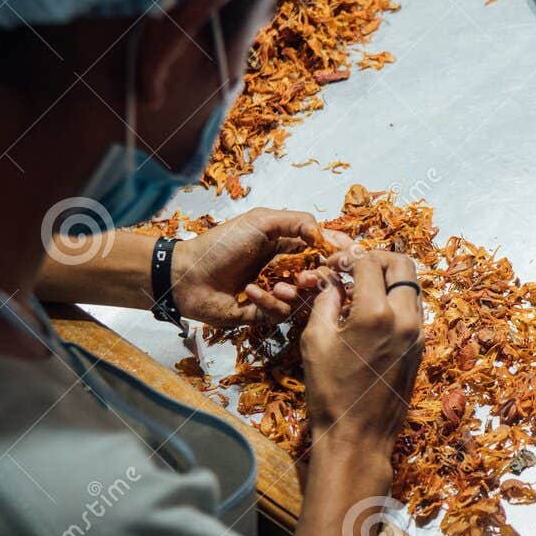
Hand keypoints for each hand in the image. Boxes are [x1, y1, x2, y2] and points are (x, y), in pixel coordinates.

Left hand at [169, 207, 352, 326]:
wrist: (187, 275)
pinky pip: (281, 313)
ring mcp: (276, 292)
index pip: (323, 248)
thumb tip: (324, 233)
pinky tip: (250, 292)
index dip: (337, 251)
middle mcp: (285, 268)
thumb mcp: (260, 221)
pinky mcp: (264, 314)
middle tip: (306, 278)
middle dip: (318, 277)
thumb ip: (296, 221)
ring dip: (292, 292)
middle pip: (320, 276)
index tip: (348, 255)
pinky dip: (268, 303)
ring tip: (274, 287)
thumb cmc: (221, 244)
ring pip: (305, 299)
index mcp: (287, 244)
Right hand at [301, 249, 424, 454]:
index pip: (369, 262)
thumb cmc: (329, 391)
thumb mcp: (316, 341)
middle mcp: (405, 319)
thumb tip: (332, 281)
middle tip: (354, 268)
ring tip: (361, 289)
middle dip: (377, 259)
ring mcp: (418, 335)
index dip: (348, 257)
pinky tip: (372, 312)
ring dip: (389, 279)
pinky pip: (413, 309)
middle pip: (402, 264)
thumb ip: (326, 301)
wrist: (358, 436)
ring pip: (412, 286)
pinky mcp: (420, 348)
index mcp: (377, 314)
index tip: (333, 266)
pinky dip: (396, 300)